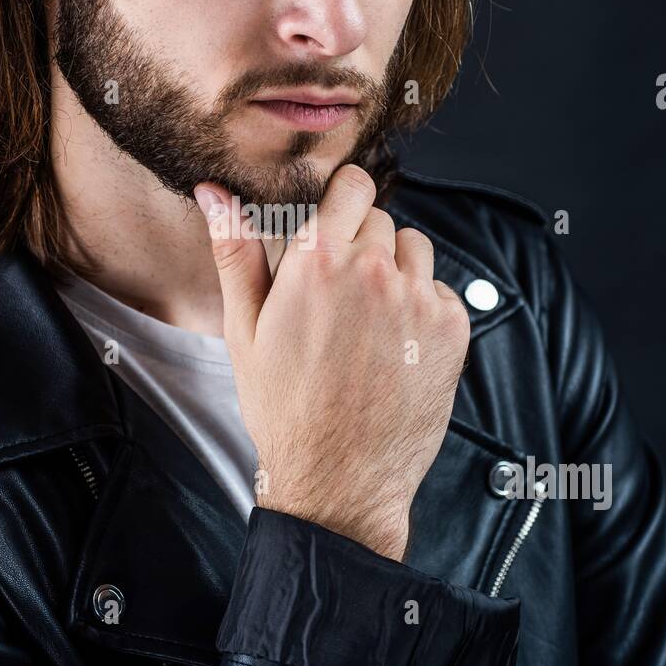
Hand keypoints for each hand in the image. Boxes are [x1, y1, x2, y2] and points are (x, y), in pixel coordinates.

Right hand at [194, 165, 469, 560]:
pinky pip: (441, 290)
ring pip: (415, 249)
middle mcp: (372, 269)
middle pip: (381, 219)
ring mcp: (417, 298)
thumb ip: (235, 252)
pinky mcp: (451, 328)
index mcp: (316, 260)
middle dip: (361, 245)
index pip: (353, 185)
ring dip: (395, 271)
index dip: (344, 202)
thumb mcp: (243, 330)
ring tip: (367, 323)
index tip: (336, 226)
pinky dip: (422, 308)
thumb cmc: (283, 409)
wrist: (338, 480)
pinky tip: (393, 347)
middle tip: (339, 298)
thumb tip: (214, 193)